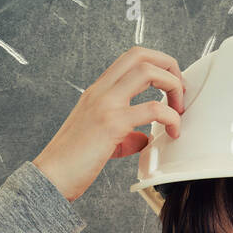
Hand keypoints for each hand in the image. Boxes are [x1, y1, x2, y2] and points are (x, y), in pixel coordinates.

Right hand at [32, 46, 186, 201]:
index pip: (131, 57)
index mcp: (98, 91)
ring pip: (147, 71)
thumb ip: (126, 134)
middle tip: (181, 91)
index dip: (158, 64)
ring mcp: (105, 104)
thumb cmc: (72, 161)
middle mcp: (101, 91)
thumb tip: (145, 138)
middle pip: (141, 54)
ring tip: (179, 110)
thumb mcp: (103, 140)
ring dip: (172, 86)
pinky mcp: (111, 124)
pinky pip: (152, 109)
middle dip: (169, 66)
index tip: (171, 85)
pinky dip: (171, 117)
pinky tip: (172, 131)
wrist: (51, 177)